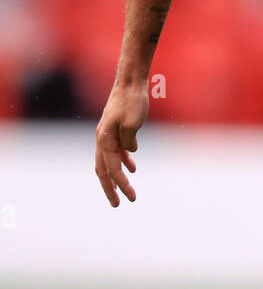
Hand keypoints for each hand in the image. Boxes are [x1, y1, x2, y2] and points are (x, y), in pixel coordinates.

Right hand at [94, 82, 148, 205]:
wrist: (130, 83)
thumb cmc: (132, 102)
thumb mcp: (132, 123)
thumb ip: (128, 141)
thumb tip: (130, 153)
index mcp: (104, 139)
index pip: (112, 169)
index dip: (122, 185)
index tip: (132, 198)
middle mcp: (102, 139)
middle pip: (104, 170)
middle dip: (110, 188)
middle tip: (117, 205)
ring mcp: (108, 135)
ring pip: (108, 162)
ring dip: (115, 177)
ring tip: (123, 191)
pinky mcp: (115, 130)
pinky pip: (116, 151)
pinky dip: (123, 161)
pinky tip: (133, 168)